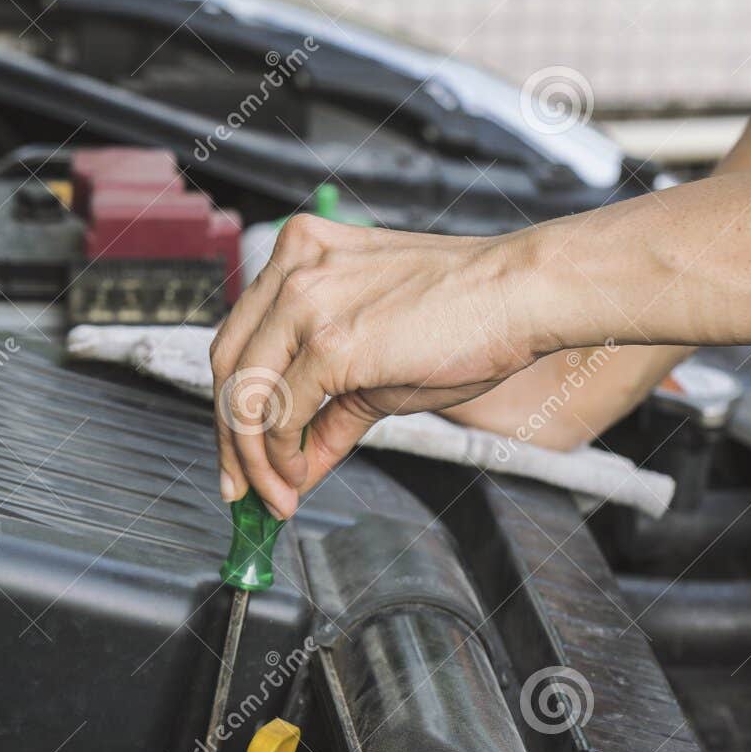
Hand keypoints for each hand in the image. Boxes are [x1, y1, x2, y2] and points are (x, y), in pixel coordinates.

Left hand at [210, 215, 551, 517]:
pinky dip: (281, 457)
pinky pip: (279, 414)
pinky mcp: (329, 341)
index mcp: (298, 255)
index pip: (238, 340)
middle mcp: (292, 268)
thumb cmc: (467, 315)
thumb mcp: (376, 365)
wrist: (524, 293)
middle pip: (226, 368)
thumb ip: (326, 413)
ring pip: (243, 396)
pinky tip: (300, 476)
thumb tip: (295, 465)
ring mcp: (306, 300)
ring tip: (277, 495)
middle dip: (231, 442)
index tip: (238, 457)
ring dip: (255, 461)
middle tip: (243, 490)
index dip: (231, 407)